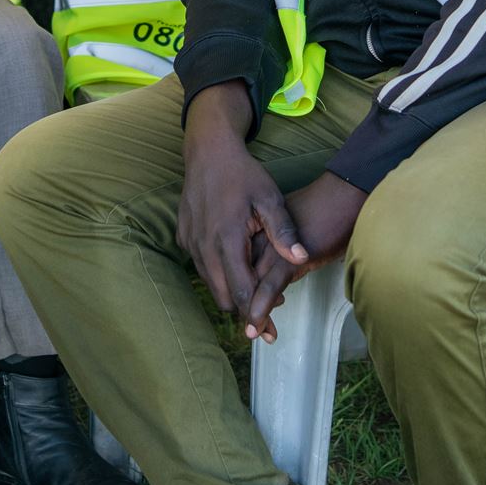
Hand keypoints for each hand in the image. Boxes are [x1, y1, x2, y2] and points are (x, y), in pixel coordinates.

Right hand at [177, 123, 305, 316]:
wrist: (208, 151)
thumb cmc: (244, 174)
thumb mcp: (270, 198)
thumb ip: (284, 232)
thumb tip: (301, 259)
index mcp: (227, 238)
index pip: (240, 290)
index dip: (255, 314)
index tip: (267, 333)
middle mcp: (204, 245)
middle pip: (223, 295)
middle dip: (244, 310)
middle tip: (267, 317)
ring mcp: (191, 242)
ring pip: (210, 284)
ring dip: (230, 293)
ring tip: (257, 296)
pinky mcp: (184, 238)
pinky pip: (202, 268)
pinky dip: (219, 275)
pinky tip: (237, 269)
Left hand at [242, 173, 366, 342]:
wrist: (345, 194)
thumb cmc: (326, 210)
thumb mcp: (296, 233)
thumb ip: (282, 250)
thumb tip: (279, 273)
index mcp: (258, 232)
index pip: (242, 266)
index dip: (243, 291)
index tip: (248, 312)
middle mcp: (259, 239)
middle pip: (243, 279)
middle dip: (245, 307)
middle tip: (252, 331)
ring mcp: (272, 247)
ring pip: (252, 286)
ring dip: (252, 312)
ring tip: (254, 333)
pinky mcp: (288, 256)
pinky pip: (270, 285)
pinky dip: (262, 305)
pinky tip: (257, 320)